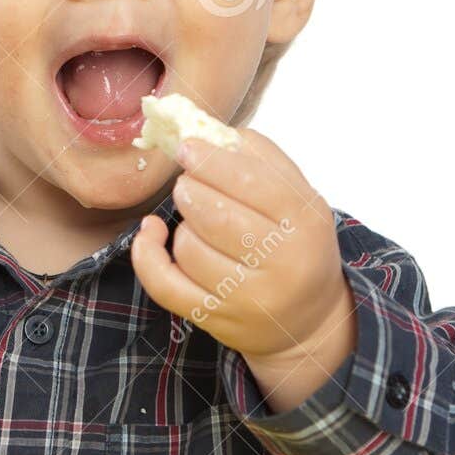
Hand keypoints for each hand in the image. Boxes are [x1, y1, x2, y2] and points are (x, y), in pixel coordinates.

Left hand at [131, 128, 356, 411]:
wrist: (306, 324)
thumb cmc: (298, 247)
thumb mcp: (300, 201)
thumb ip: (264, 160)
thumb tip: (215, 130)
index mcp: (305, 224)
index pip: (253, 182)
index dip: (213, 160)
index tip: (188, 147)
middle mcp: (281, 264)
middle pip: (217, 215)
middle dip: (191, 188)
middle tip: (187, 180)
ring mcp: (247, 297)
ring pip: (190, 248)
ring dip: (182, 224)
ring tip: (195, 218)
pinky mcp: (216, 320)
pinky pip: (166, 285)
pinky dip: (147, 255)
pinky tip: (151, 232)